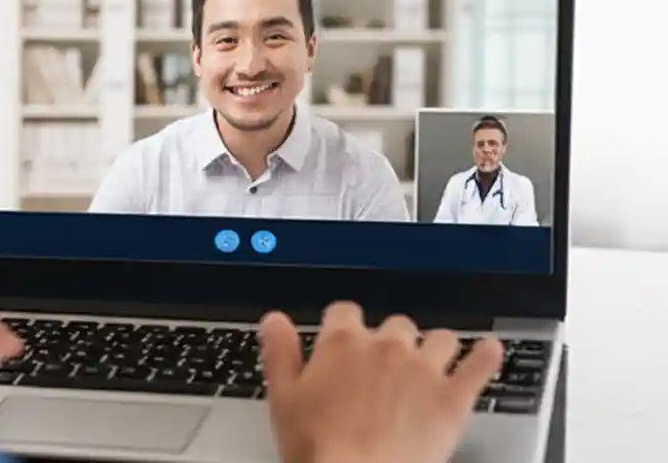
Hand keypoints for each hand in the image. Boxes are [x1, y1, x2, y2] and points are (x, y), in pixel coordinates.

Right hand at [258, 302, 503, 462]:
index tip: (344, 341)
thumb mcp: (282, 398)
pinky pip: (479, 365)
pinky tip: (489, 350)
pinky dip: (486, 355)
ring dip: (435, 348)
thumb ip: (279, 352)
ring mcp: (424, 370)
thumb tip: (274, 321)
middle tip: (384, 371)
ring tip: (430, 364)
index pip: (345, 312)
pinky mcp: (454, 399)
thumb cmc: (319, 449)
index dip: (344, 328)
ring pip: (440, 338)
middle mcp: (387, 347)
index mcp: (343, 343)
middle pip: (396, 325)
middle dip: (391, 343)